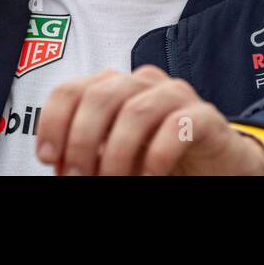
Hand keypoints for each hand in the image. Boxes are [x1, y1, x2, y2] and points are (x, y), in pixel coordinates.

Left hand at [34, 65, 263, 175]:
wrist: (215, 162)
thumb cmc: (157, 153)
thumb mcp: (114, 151)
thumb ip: (87, 151)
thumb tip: (59, 165)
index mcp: (113, 86)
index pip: (71, 90)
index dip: (53, 122)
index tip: (48, 158)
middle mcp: (141, 82)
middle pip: (100, 96)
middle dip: (82, 141)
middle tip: (78, 177)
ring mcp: (174, 94)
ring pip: (135, 111)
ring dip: (117, 154)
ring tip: (113, 182)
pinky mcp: (204, 115)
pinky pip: (176, 127)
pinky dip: (156, 156)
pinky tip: (149, 177)